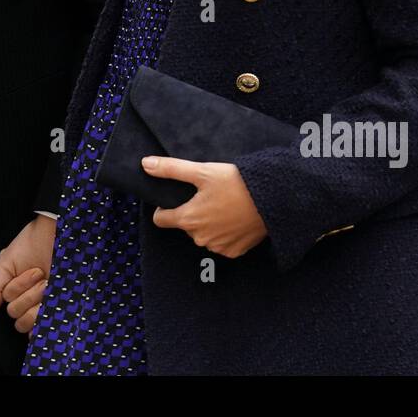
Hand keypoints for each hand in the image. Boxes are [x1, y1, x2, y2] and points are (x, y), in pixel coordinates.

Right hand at [0, 214, 56, 334]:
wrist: (58, 236)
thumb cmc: (33, 245)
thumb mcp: (4, 262)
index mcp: (15, 293)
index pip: (8, 308)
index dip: (16, 291)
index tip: (31, 271)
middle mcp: (28, 302)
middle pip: (16, 316)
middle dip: (28, 295)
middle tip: (40, 275)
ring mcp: (43, 306)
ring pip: (27, 322)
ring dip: (37, 300)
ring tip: (48, 283)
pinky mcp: (57, 309)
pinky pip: (43, 327)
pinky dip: (44, 317)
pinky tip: (50, 299)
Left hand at [143, 156, 267, 258]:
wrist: (272, 199)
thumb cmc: (236, 183)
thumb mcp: (202, 172)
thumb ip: (171, 169)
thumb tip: (145, 164)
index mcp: (188, 219)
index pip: (161, 219)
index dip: (165, 208)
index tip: (177, 198)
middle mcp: (200, 238)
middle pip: (185, 225)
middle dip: (192, 213)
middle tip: (209, 196)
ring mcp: (217, 247)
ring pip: (203, 235)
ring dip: (208, 223)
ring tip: (224, 205)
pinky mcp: (234, 252)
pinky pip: (220, 243)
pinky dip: (224, 233)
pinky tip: (234, 218)